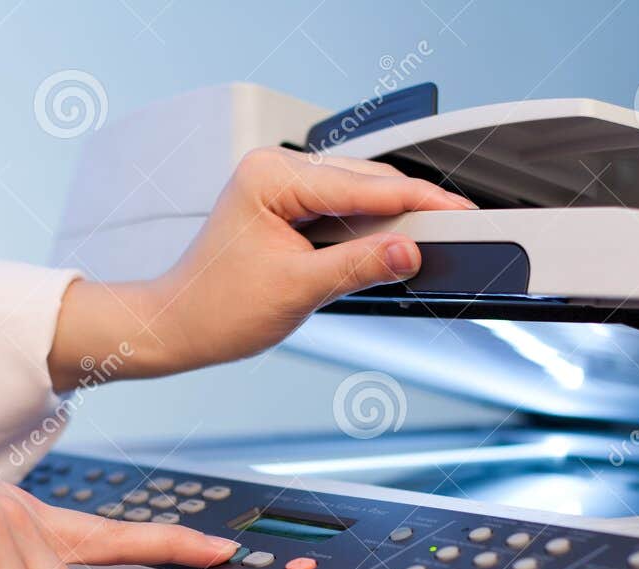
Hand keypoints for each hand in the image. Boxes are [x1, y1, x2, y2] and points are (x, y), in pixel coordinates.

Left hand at [47, 146, 470, 387]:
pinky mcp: (287, 209)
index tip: (459, 213)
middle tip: (460, 227)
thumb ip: (359, 266)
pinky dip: (369, 231)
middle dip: (411, 208)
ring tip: (433, 240)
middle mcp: (275, 171)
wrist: (178, 326)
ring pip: (358, 196)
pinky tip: (392, 246)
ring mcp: (281, 188)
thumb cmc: (215, 308)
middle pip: (366, 183)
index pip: (363, 185)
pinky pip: (342, 212)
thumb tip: (408, 252)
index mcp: (271, 176)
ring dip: (391, 219)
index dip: (418, 202)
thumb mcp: (297, 289)